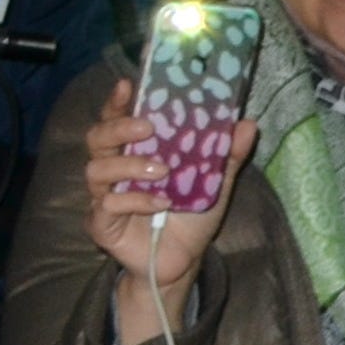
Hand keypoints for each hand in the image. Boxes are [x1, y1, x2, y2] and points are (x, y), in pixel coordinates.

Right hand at [86, 77, 255, 344]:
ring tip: (163, 170)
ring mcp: (103, 197)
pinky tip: (161, 203)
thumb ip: (228, 154)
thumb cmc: (192, 215)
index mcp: (136, 152)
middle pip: (96, 138)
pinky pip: (107, 204)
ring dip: (130, 165)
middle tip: (148, 128)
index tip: (130, 84)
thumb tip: (248, 123)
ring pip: (97, 170)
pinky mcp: (101, 224)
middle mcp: (114, 170)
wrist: (184, 260)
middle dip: (118, 127)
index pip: (117, 120)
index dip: (118, 102)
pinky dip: (136, 200)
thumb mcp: (216, 181)